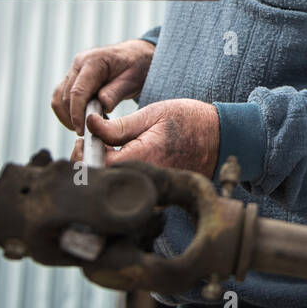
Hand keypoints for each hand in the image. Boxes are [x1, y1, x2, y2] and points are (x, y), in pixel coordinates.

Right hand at [51, 39, 155, 133]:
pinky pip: (61, 98)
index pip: (78, 91)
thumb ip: (116, 92)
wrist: (136, 56)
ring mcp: (73, 70)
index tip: (82, 131)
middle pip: (66, 97)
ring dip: (69, 116)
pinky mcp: (72, 78)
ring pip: (59, 98)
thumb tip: (102, 105)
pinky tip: (86, 119)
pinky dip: (68, 112)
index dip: (77, 114)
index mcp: (94, 61)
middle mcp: (79, 63)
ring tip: (90, 126)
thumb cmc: (137, 66)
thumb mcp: (134, 79)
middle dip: (75, 117)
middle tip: (93, 131)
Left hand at [70, 98, 219, 177]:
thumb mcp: (153, 114)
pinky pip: (133, 190)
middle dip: (92, 163)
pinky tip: (124, 161)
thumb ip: (119, 125)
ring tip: (108, 151)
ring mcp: (154, 190)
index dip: (86, 154)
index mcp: (143, 158)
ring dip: (106, 171)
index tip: (85, 141)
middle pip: (106, 181)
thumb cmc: (189, 121)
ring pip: (118, 187)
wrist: (221, 137)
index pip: (99, 167)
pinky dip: (123, 177)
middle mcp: (147, 180)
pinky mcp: (159, 194)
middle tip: (92, 145)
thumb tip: (90, 126)